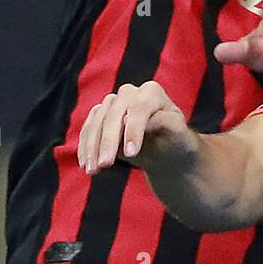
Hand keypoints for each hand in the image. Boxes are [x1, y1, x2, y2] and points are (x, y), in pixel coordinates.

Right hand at [78, 82, 192, 174]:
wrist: (164, 152)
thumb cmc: (174, 140)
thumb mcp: (177, 133)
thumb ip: (162, 122)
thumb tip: (134, 120)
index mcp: (152, 92)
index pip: (139, 107)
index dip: (133, 129)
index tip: (131, 154)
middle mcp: (130, 93)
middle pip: (114, 113)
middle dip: (108, 141)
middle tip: (105, 165)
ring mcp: (113, 103)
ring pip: (97, 121)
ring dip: (92, 146)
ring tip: (92, 171)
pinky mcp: (99, 117)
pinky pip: (87, 129)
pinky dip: (85, 147)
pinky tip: (85, 165)